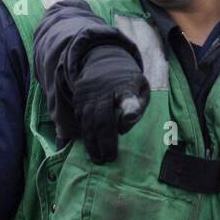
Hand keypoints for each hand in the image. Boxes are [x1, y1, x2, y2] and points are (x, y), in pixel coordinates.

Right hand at [71, 44, 149, 163]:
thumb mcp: (142, 88)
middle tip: (109, 158)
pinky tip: (91, 146)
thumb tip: (123, 128)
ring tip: (98, 159)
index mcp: (125, 85)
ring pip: (88, 122)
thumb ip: (138, 107)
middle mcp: (104, 90)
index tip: (130, 117)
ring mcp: (88, 94)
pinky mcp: (77, 98)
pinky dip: (85, 134)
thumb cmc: (128, 81)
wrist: (103, 59)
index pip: (127, 95)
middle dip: (106, 141)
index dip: (129, 106)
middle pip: (103, 118)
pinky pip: (80, 119)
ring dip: (92, 143)